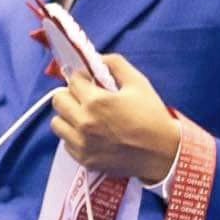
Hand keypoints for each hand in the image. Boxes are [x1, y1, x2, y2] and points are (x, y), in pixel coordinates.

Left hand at [48, 58, 180, 183]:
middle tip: (86, 98)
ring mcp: (82, 144)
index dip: (82, 77)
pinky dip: (74, 136)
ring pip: (56, 123)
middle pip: (58, 100)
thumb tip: (96, 59)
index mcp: (96, 101)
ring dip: (68, 116)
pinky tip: (91, 134)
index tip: (90, 81)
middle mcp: (84, 123)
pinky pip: (65, 143)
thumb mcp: (138, 82)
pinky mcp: (84, 160)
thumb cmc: (152, 115)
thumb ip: (115, 64)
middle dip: (71, 94)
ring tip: (85, 117)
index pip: (72, 80)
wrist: (163, 152)